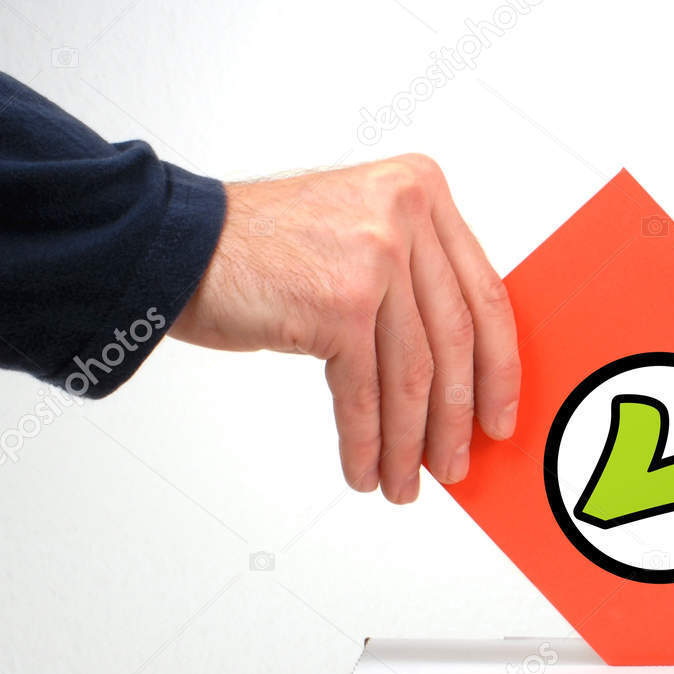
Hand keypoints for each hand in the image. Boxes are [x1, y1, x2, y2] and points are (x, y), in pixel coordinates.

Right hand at [170, 154, 519, 502]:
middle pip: (454, 340)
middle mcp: (404, 214)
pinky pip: (365, 391)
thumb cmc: (264, 249)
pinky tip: (365, 468)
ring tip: (404, 482)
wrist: (174, 243)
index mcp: (422, 190)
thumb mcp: (360, 236)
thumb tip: (465, 378)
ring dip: (409, 442)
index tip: (499, 416)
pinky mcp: (337, 302)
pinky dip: (367, 440)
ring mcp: (373, 256)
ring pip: (412, 373)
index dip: (499, 368)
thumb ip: (416, 282)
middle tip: (454, 465)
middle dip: (456, 418)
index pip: (485, 295)